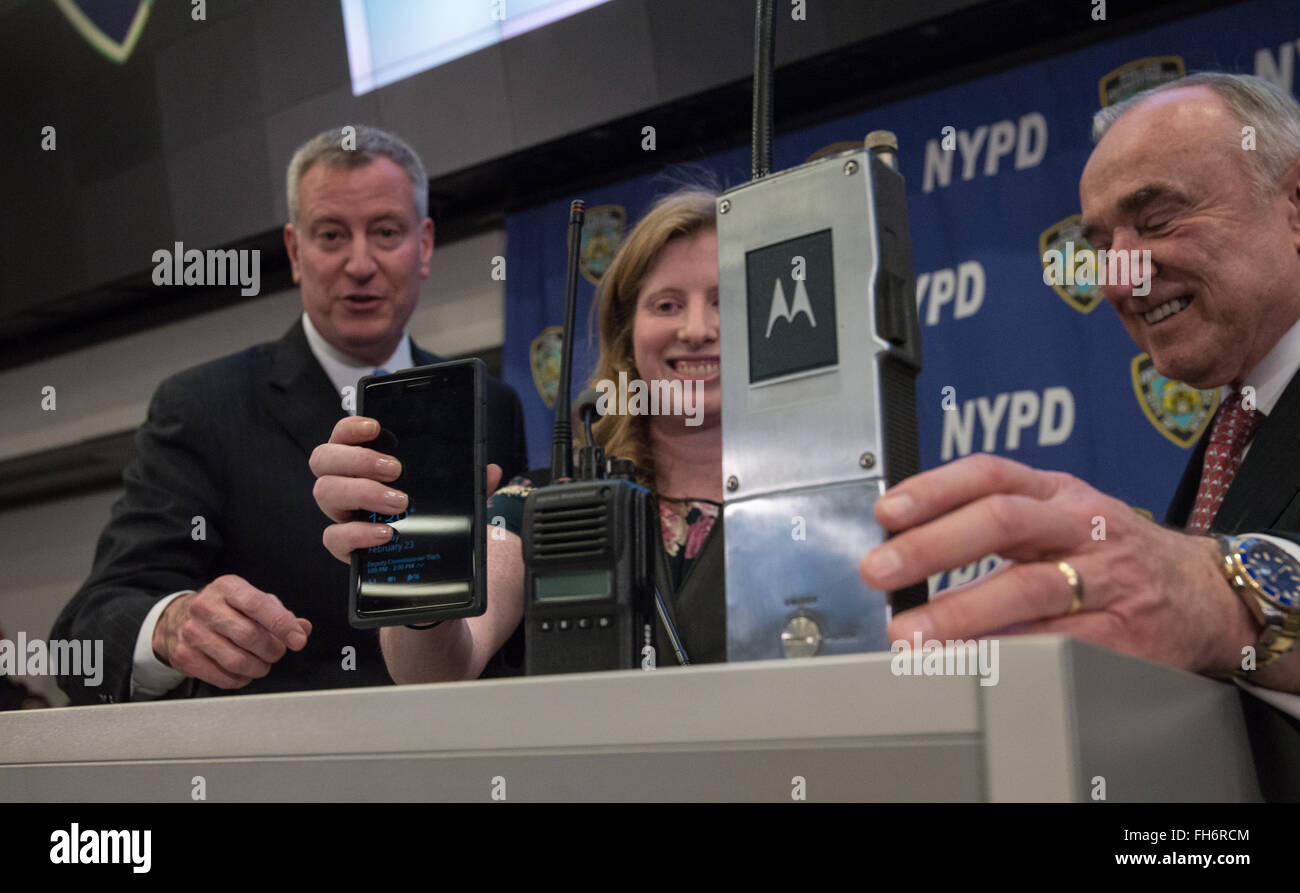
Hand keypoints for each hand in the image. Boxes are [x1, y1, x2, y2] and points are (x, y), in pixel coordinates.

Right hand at [152, 574, 311, 688]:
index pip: (257, 604)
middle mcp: (205, 607)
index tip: (298, 640)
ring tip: (261, 663)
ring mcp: (192, 632)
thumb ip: (280, 614)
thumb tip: (302, 628)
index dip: (282, 625)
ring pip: (236, 661)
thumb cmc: (224, 609)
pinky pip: (222, 677)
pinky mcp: (184, 656)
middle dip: (272, 650)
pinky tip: (243, 672)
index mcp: (227, 587)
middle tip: (276, 652)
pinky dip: (241, 679)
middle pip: (249, 636)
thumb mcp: (251, 601)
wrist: (178, 618)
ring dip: (258, 668)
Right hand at [310, 415, 502, 563]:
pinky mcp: (344, 547)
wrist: (431, 570)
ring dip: (362, 491)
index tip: (376, 426)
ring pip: (324, 492)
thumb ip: (470, 484)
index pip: (341, 437)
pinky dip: (358, 533)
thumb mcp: (455, 500)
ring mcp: (341, 516)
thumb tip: (490, 471)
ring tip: (398, 502)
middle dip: (358, 459)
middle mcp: (345, 487)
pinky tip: (386, 532)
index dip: (350, 427)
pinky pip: (333, 537)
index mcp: (363, 466)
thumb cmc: (432, 521)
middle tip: (394, 468)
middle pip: (323, 460)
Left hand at [857, 454, 1256, 674]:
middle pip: (1002, 523)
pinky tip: (968, 661)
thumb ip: (991, 519)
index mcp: (1057, 493)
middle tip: (880, 571)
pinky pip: (1056, 642)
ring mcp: (1103, 579)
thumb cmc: (1111, 552)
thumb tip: (903, 541)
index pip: (990, 475)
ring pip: (1027, 588)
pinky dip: (1008, 652)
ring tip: (912, 634)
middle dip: (933, 547)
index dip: (934, 489)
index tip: (887, 511)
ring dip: (961, 613)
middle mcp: (1079, 527)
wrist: (1202, 592)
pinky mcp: (1120, 632)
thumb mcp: (1059, 514)